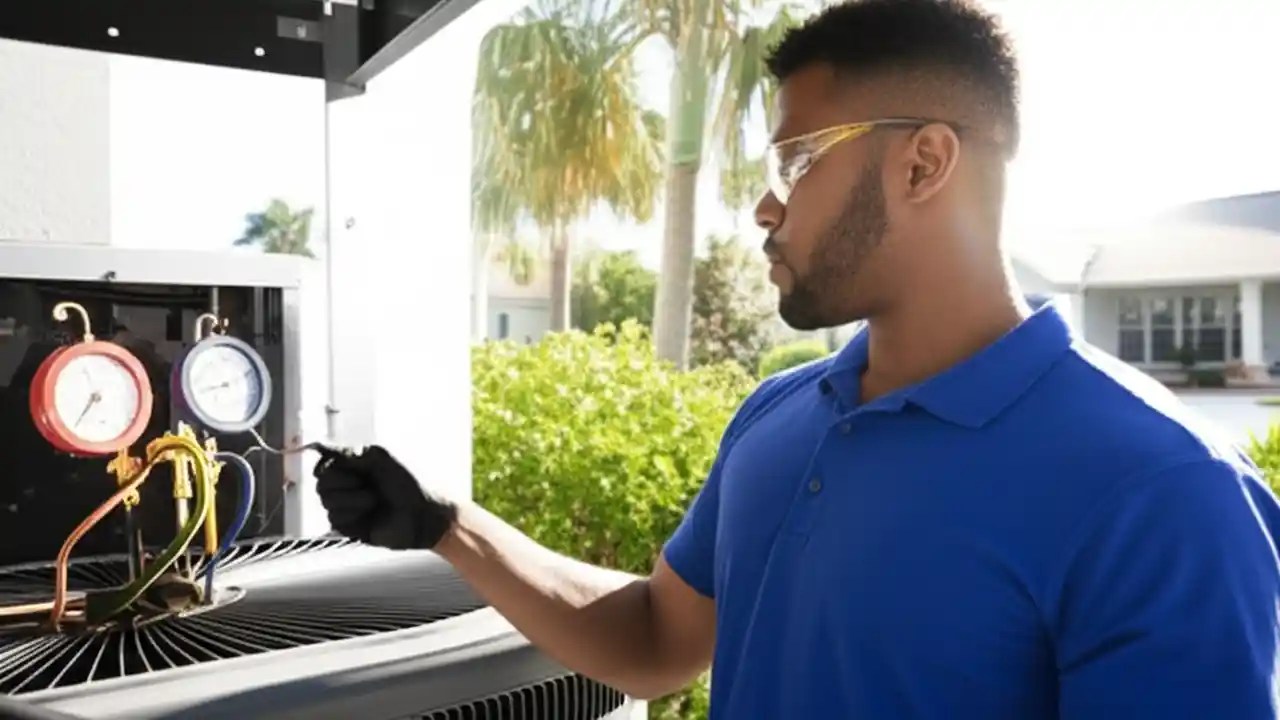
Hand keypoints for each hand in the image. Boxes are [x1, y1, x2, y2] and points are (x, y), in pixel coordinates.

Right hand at [312, 445, 457, 549]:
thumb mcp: (381, 459)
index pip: (324, 463)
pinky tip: (370, 515)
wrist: (425, 515)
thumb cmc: (411, 484)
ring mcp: (349, 506)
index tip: (334, 466)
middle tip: (366, 485)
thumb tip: (317, 444)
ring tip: (375, 501)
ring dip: (352, 500)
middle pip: (321, 483)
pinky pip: (334, 519)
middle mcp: (350, 485)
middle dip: (342, 483)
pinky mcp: (351, 527)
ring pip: (326, 501)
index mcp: (357, 466)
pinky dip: (352, 515)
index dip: (325, 465)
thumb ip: (349, 452)